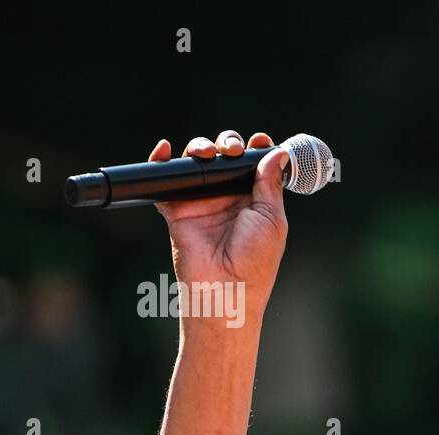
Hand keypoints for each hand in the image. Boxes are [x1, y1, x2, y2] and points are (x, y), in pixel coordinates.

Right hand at [149, 129, 288, 311]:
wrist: (225, 288)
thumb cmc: (255, 259)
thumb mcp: (272, 219)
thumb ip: (270, 185)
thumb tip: (277, 153)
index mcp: (256, 201)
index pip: (255, 167)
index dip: (257, 150)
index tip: (261, 140)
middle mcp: (229, 199)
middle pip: (225, 158)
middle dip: (228, 144)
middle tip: (232, 150)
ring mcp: (202, 202)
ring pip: (198, 163)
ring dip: (200, 147)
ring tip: (207, 152)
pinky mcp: (177, 209)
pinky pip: (166, 180)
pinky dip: (162, 161)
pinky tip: (165, 149)